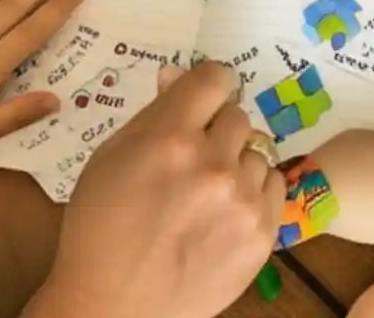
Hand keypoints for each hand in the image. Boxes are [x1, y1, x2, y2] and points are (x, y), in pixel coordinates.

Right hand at [25, 63, 282, 317]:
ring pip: (257, 152)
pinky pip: (273, 185)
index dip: (208, 85)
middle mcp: (213, 163)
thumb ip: (154, 115)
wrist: (114, 305)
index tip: (203, 98)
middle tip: (192, 160)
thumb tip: (179, 77)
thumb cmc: (100, 229)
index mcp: (169, 137)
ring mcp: (242, 200)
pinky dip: (253, 192)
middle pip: (237, 115)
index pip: (215, 78)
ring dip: (236, 163)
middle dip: (216, 131)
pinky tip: (225, 212)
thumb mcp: (110, 158)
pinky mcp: (263, 233)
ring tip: (206, 194)